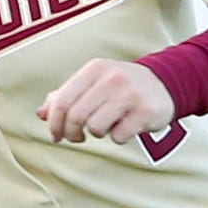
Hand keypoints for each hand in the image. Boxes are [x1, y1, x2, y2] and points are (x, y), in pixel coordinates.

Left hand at [38, 58, 177, 143]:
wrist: (165, 82)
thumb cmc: (120, 86)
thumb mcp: (93, 83)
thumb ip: (66, 96)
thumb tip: (41, 113)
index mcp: (94, 69)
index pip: (62, 100)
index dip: (54, 123)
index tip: (55, 135)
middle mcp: (112, 78)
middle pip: (76, 116)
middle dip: (71, 134)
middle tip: (76, 138)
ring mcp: (130, 94)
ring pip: (95, 127)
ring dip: (97, 134)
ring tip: (106, 126)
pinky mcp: (145, 111)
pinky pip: (118, 136)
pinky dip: (118, 137)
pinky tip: (125, 127)